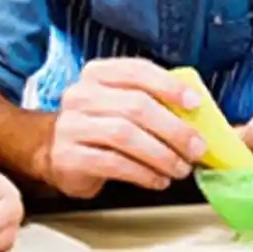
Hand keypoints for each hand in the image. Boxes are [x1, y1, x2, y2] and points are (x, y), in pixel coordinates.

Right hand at [47, 59, 205, 197]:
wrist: (55, 152)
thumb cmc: (100, 125)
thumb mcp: (122, 104)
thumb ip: (153, 101)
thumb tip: (197, 116)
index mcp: (98, 74)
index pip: (137, 71)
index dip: (169, 86)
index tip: (195, 104)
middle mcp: (81, 95)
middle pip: (136, 106)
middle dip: (174, 129)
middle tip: (196, 148)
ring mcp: (71, 125)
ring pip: (125, 136)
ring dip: (161, 155)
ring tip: (180, 168)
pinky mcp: (69, 157)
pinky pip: (113, 164)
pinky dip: (143, 173)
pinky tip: (158, 180)